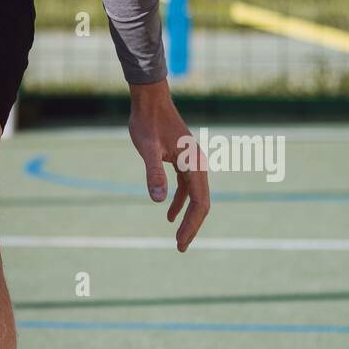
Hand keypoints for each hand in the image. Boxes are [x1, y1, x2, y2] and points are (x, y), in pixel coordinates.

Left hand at [127, 79, 210, 252]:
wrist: (150, 101)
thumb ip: (153, 173)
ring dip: (187, 217)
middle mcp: (198, 165)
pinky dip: (179, 202)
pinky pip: (186, 187)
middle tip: (180, 248)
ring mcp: (192, 163)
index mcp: (194, 165)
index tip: (181, 243)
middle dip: (192, 226)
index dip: (192, 225)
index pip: (200, 203)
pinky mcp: (183, 160)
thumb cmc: (147, 123)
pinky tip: (168, 214)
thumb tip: (158, 201)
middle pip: (201, 203)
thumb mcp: (147, 149)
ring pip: (195, 196)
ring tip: (178, 238)